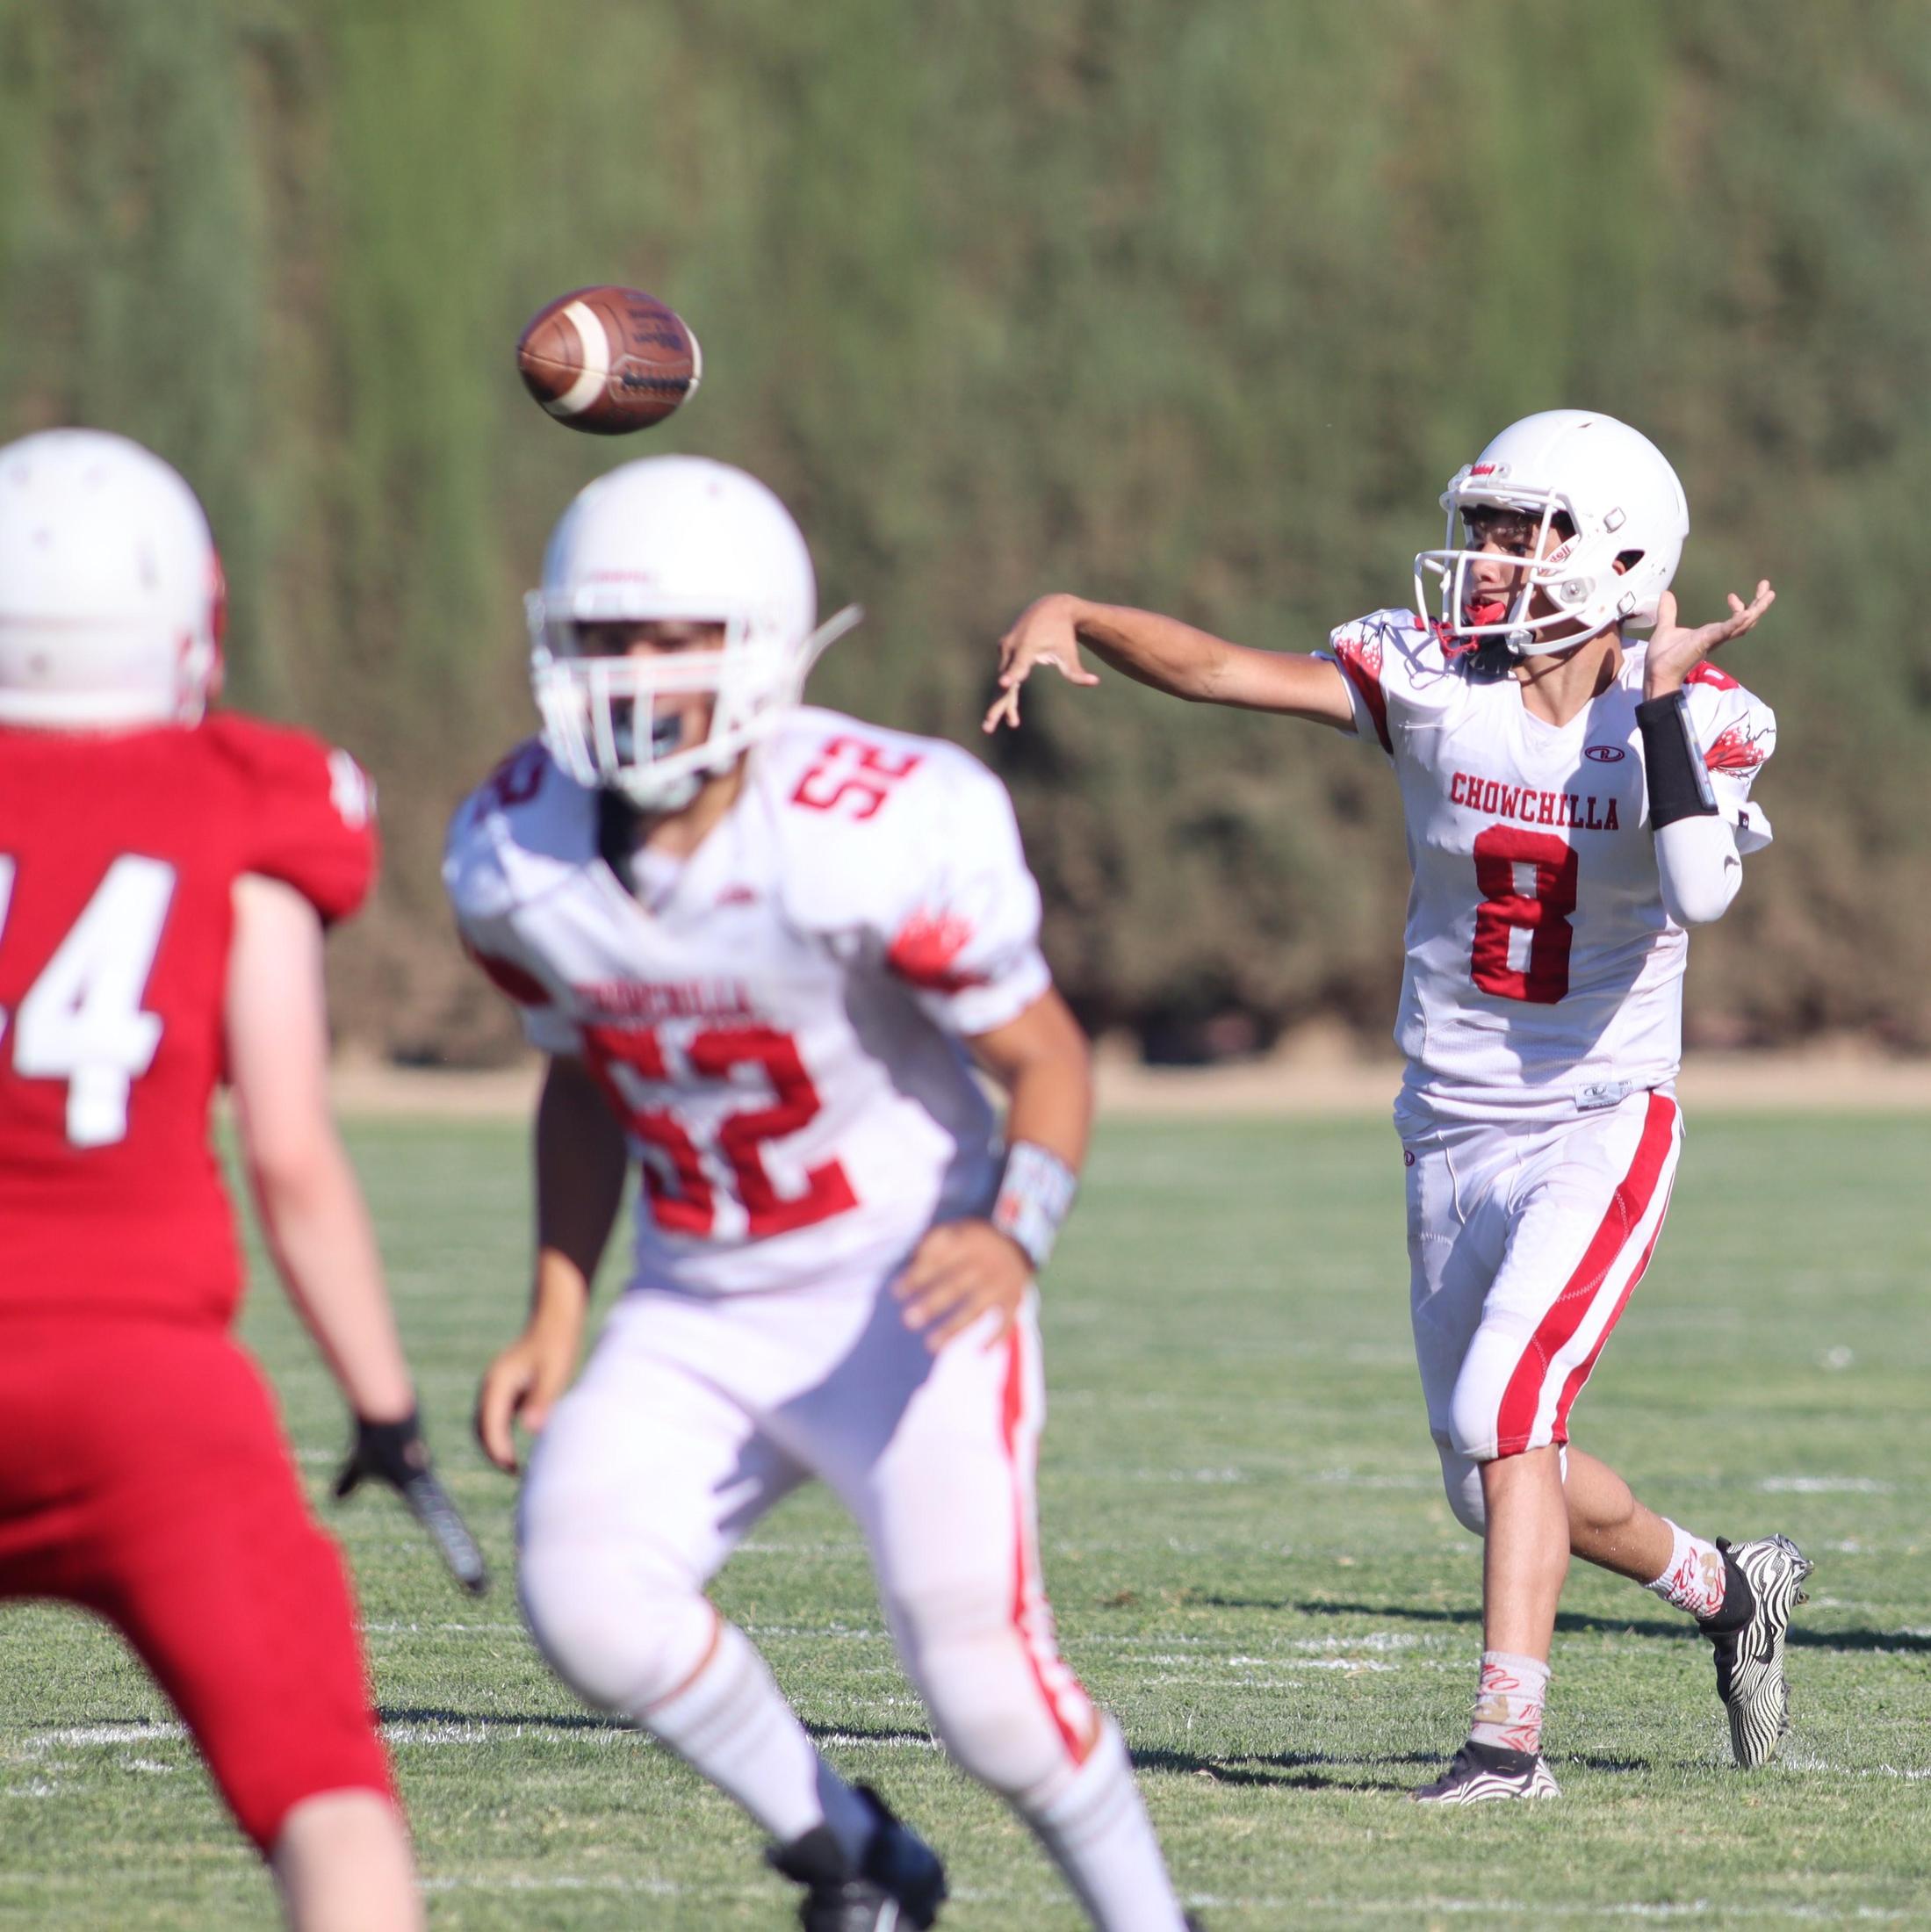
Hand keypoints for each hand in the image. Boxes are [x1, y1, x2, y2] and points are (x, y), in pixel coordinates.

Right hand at [335, 1409, 489, 1595]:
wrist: (379, 1405)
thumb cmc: (372, 1433)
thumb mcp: (359, 1467)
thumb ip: (350, 1483)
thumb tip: (334, 1498)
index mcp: (420, 1493)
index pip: (442, 1527)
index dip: (455, 1551)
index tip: (473, 1578)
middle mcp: (424, 1489)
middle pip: (445, 1529)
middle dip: (460, 1559)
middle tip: (480, 1589)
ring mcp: (419, 1479)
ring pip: (439, 1518)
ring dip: (451, 1544)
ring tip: (470, 1573)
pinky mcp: (411, 1468)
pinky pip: (421, 1495)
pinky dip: (432, 1516)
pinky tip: (439, 1525)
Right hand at [474, 1323, 576, 1473]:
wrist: (555, 1320)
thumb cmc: (557, 1345)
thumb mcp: (554, 1373)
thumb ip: (541, 1400)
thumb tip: (529, 1429)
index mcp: (499, 1382)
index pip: (489, 1424)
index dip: (498, 1449)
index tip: (512, 1468)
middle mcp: (491, 1385)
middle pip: (481, 1427)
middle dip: (493, 1452)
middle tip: (513, 1473)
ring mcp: (495, 1386)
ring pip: (485, 1423)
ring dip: (493, 1445)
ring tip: (512, 1467)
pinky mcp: (504, 1388)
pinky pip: (494, 1417)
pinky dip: (498, 1435)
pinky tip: (513, 1448)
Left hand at [893, 1219, 1031, 1350]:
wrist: (1021, 1240)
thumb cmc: (975, 1241)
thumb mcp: (958, 1229)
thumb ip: (936, 1241)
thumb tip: (913, 1259)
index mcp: (970, 1246)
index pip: (940, 1262)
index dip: (918, 1276)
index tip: (896, 1292)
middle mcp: (988, 1265)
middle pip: (957, 1287)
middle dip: (933, 1304)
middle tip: (909, 1319)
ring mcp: (1002, 1285)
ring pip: (976, 1310)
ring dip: (954, 1329)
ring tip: (931, 1346)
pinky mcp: (1015, 1299)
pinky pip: (1006, 1321)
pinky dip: (996, 1337)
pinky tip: (979, 1352)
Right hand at [983, 594, 1100, 732]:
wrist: (1050, 608)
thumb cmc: (1062, 633)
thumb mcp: (1068, 653)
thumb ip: (1076, 671)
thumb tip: (1095, 682)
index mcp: (1027, 647)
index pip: (1018, 665)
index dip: (1011, 675)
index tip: (1003, 683)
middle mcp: (1012, 648)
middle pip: (1004, 680)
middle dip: (997, 704)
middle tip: (988, 726)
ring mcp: (1006, 650)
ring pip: (1002, 681)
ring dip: (1000, 704)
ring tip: (991, 728)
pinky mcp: (1005, 653)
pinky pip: (1004, 676)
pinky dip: (1006, 694)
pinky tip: (1011, 716)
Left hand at [1643, 581, 1774, 697]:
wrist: (1657, 671)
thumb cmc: (1664, 656)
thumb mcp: (1667, 627)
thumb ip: (1668, 611)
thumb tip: (1666, 594)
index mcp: (1711, 633)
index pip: (1736, 619)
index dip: (1740, 606)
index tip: (1732, 595)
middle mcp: (1717, 636)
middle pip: (1747, 620)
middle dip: (1759, 603)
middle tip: (1766, 586)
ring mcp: (1714, 639)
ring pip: (1743, 625)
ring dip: (1756, 610)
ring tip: (1768, 594)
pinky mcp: (1706, 642)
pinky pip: (1725, 632)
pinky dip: (1735, 622)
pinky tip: (1746, 614)